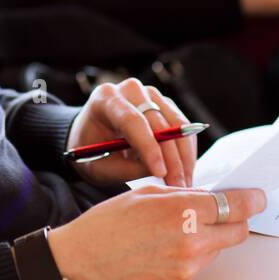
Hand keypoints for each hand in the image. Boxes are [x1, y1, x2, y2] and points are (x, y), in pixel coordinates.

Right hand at [48, 183, 266, 279]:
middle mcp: (191, 241)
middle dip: (234, 219)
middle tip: (220, 211)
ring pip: (218, 249)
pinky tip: (164, 250)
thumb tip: (211, 197)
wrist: (80, 265)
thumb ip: (183, 195)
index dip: (251, 199)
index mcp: (183, 211)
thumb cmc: (105, 226)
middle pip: (238, 230)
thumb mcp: (145, 194)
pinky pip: (198, 266)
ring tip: (174, 232)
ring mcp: (187, 268)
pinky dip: (190, 256)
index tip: (257, 196)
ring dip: (209, 237)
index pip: (236, 205)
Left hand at [65, 78, 197, 187]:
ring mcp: (150, 95)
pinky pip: (183, 127)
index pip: (132, 120)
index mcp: (105, 99)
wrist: (91, 135)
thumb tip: (162, 171)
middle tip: (178, 188)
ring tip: (184, 185)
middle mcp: (130, 90)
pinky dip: (186, 151)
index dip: (148, 147)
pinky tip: (185, 172)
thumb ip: (127, 169)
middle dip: (171, 159)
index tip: (160, 173)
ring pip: (177, 125)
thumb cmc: (91, 150)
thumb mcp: (99, 166)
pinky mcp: (164, 104)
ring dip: (184, 157)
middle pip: (159, 123)